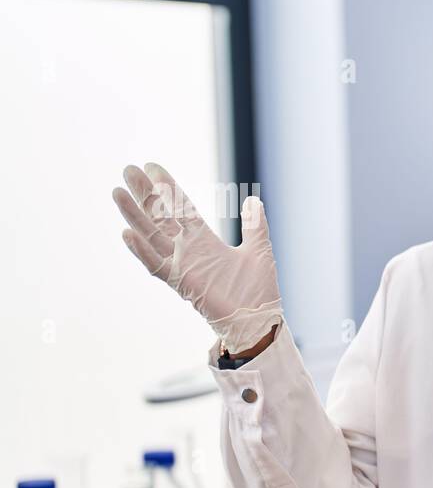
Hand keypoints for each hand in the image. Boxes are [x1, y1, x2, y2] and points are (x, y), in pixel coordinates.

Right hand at [113, 163, 283, 353]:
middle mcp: (188, 250)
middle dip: (144, 194)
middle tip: (127, 169)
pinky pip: (156, 266)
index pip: (180, 208)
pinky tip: (127, 233)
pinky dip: (142, 251)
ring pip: (151, 236)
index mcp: (205, 240)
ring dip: (134, 216)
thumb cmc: (258, 290)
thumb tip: (254, 199)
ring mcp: (182, 266)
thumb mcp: (259, 250)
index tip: (152, 167)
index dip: (167, 188)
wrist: (259, 320)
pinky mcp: (181, 284)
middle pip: (160, 217)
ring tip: (118, 193)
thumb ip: (255, 225)